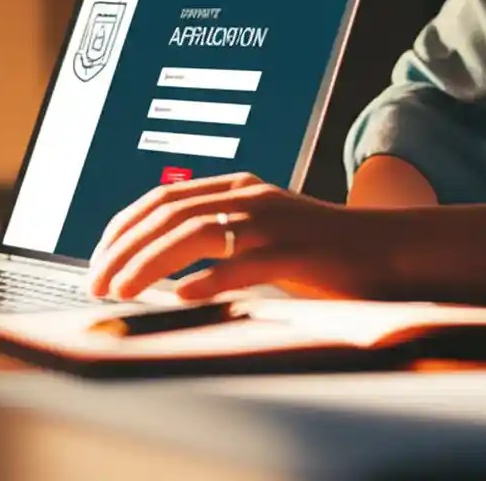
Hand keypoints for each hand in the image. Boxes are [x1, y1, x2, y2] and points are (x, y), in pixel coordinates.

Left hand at [86, 173, 391, 300]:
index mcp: (236, 188)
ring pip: (196, 234)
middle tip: (95, 283)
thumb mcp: (260, 234)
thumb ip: (217, 238)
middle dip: (123, 250)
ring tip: (122, 292)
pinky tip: (184, 297)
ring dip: (150, 264)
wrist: (390, 252)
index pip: (161, 199)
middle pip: (168, 214)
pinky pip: (245, 264)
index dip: (122, 228)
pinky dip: (210, 279)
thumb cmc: (319, 253)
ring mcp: (273, 223)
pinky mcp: (297, 253)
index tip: (97, 260)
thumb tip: (163, 268)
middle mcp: (249, 198)